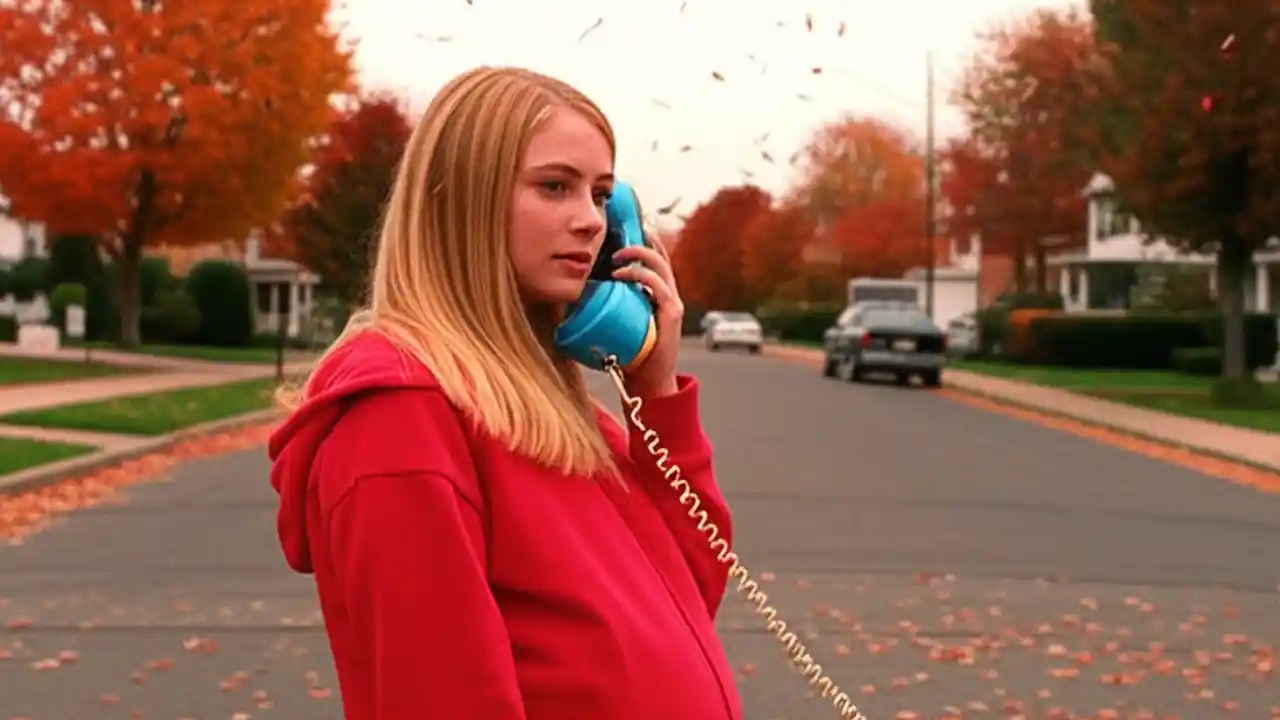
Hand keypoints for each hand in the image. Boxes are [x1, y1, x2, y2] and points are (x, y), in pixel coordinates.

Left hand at [609, 241, 682, 396]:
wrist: (647, 383)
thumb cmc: (628, 354)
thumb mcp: (615, 323)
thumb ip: (602, 308)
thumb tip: (568, 295)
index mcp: (657, 293)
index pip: (652, 258)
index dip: (640, 240)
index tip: (622, 227)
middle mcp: (668, 293)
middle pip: (659, 255)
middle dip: (640, 239)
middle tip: (617, 234)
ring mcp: (671, 302)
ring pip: (659, 265)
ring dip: (637, 254)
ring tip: (616, 254)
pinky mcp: (671, 313)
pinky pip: (658, 285)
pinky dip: (640, 275)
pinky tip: (620, 274)